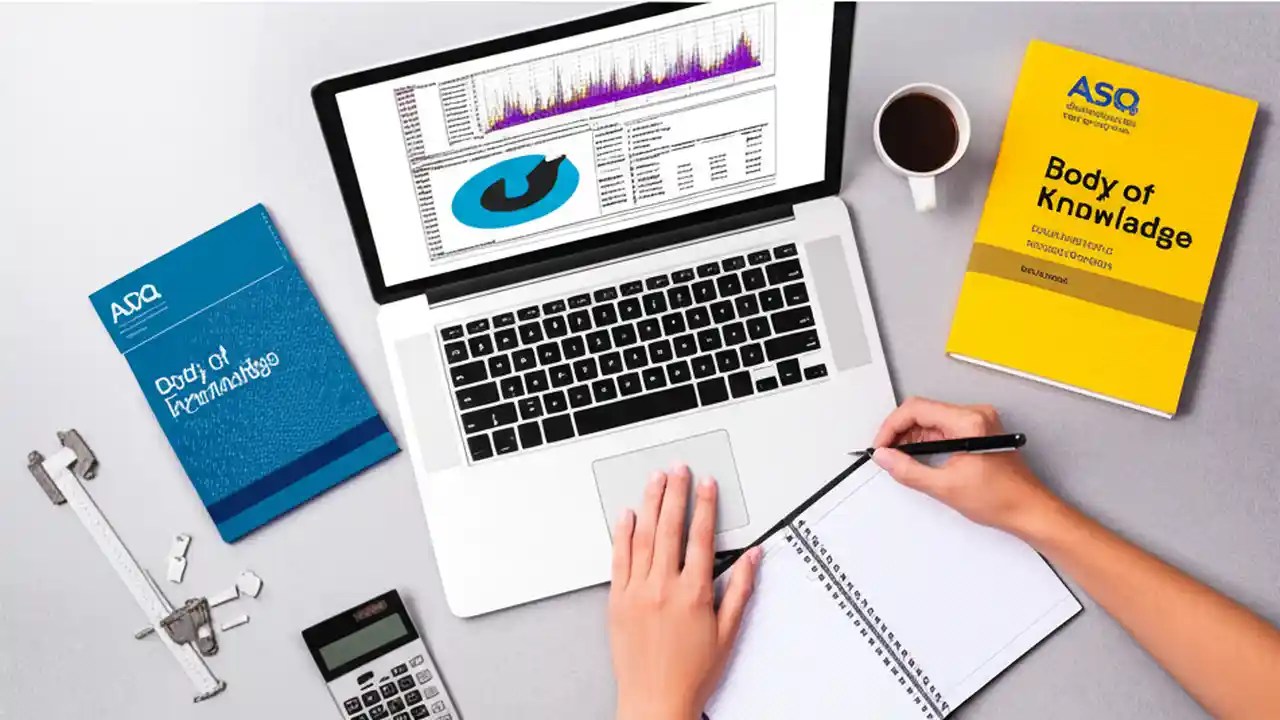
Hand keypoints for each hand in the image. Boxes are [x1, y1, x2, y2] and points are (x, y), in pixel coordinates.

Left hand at [609, 465, 761, 719]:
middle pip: (670, 528)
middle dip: (676, 493)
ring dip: (650, 504)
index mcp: (693, 593)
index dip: (705, 506)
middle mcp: (663, 587)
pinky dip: (622, 533)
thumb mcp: (727, 633)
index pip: (700, 537)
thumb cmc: (691, 673)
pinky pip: (619, 558)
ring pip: (643, 537)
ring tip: (655, 480)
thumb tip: (752, 557)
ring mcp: (637, 592)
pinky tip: (627, 515)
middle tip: (679, 470)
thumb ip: (740, 590)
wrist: (655, 700)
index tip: (707, 485)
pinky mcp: (617, 600)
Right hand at [871, 397, 1063, 538]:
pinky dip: (928, 442)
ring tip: (902, 460)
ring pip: (932, 420)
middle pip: (924, 412)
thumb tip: (885, 457)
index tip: (882, 445)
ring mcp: (979, 422)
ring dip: (913, 438)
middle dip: (900, 433)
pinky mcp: (979, 431)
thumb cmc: (1002, 499)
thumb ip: (908, 470)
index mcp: (969, 422)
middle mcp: (976, 415)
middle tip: (887, 454)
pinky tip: (920, 459)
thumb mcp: (945, 487)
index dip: (892, 426)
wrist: (1030, 510)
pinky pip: (944, 429)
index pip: (917, 409)